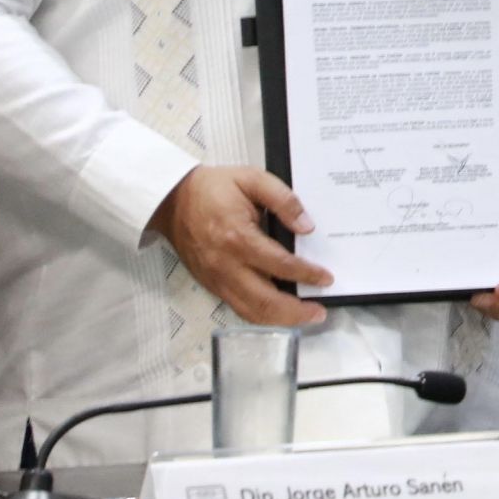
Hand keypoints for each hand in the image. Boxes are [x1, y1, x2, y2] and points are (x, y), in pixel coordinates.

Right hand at [149, 165, 330, 326]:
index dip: (306, 274)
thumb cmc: (213, 188)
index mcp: (238, 238)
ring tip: (305, 317)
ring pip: (251, 311)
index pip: (279, 265)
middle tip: (320, 311)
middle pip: (265, 300)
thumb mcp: (251, 178)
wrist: (172, 200)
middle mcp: (226, 265)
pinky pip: (238, 307)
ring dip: (280, 320)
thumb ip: (283, 199)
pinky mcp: (211, 285)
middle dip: (296, 311)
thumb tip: (306, 226)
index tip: (326, 278)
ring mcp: (217, 279)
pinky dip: (261, 315)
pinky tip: (278, 312)